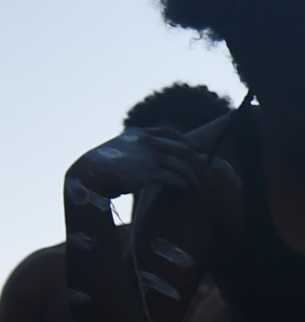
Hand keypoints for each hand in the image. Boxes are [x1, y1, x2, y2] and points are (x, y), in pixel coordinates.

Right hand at [69, 124, 216, 198]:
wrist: (86, 174)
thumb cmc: (101, 166)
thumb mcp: (117, 150)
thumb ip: (133, 151)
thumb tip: (141, 161)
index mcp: (137, 134)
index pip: (169, 132)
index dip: (184, 141)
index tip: (193, 149)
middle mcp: (147, 142)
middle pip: (182, 149)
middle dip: (195, 161)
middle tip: (201, 171)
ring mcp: (149, 157)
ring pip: (182, 166)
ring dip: (193, 177)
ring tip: (197, 186)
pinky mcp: (149, 174)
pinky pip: (175, 179)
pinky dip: (184, 185)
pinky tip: (186, 190)